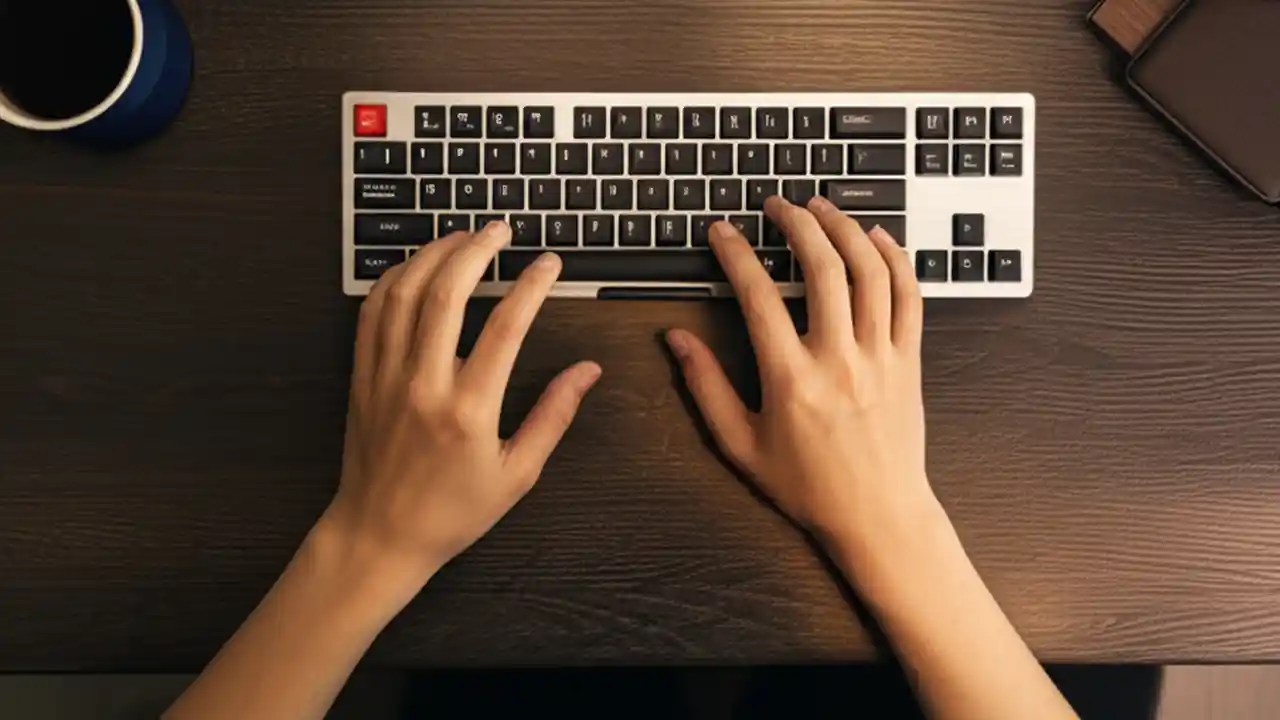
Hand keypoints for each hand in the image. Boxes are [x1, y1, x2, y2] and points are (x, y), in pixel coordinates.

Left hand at [326, 223, 600, 586]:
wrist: (379, 536)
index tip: (548, 264)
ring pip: (403, 294)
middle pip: (446, 295)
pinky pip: (372, 313)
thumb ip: (553, 416)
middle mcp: (423, 386)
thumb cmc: (451, 512)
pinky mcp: (361, 377)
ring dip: (433, 255)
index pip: (505, 328)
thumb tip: (587, 371)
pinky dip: (393, 279)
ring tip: (461, 236)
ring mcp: (385, 378)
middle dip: (476, 250)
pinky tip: (416, 266)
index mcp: (468, 411)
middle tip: (500, 229)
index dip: (530, 286)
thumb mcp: (517, 474)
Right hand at [667, 196, 928, 549]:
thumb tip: (677, 340)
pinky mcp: (910, 361)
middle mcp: (839, 360)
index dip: (736, 254)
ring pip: (869, 272)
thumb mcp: (740, 445)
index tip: (724, 232)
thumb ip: (706, 387)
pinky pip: (910, 296)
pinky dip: (895, 259)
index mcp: (791, 380)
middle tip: (778, 205)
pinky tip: (876, 239)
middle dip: (797, 223)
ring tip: (822, 209)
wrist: (878, 515)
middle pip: (822, 268)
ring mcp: (880, 357)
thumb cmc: (808, 486)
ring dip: (845, 229)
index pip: (758, 296)